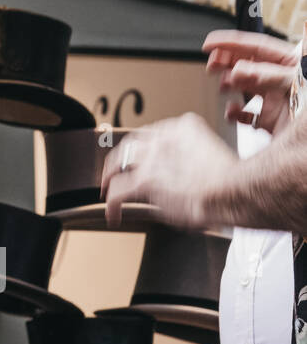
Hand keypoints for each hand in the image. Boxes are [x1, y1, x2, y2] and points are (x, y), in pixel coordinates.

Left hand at [100, 113, 238, 229]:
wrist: (236, 191)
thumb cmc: (235, 182)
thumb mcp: (213, 156)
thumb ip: (193, 158)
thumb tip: (185, 175)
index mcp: (183, 128)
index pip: (153, 134)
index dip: (144, 147)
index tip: (143, 157)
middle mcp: (163, 139)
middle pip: (131, 144)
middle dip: (121, 158)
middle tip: (116, 171)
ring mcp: (151, 159)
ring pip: (118, 163)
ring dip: (109, 176)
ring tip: (107, 188)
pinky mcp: (144, 181)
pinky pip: (118, 192)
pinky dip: (112, 204)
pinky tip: (114, 215)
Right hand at [204, 29, 298, 134]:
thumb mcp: (295, 83)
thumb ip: (270, 75)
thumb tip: (241, 70)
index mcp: (290, 65)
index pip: (257, 47)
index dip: (232, 43)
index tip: (210, 43)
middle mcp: (280, 81)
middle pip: (247, 64)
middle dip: (226, 62)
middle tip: (211, 63)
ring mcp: (275, 100)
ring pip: (245, 88)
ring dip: (230, 85)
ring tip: (223, 86)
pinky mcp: (271, 121)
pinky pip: (248, 114)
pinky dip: (236, 113)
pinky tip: (233, 112)